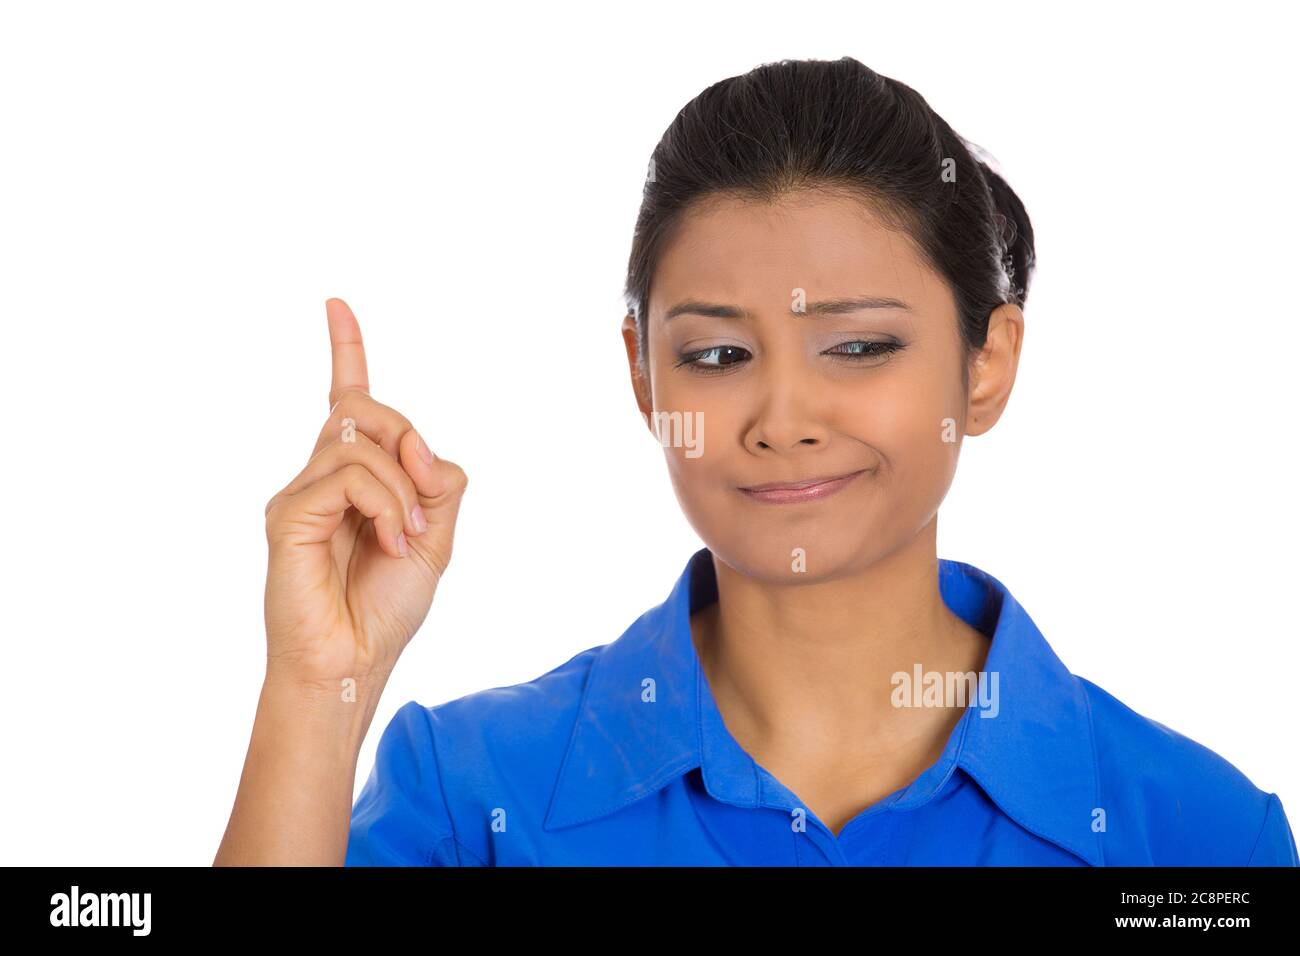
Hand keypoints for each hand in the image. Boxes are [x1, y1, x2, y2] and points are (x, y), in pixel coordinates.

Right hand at [262, 298, 467, 690]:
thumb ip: (437, 483)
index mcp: (353, 479)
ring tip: (403, 538)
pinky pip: (348, 477)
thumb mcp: (435, 537)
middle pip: (367, 411)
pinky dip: (385, 505)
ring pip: (362, 443)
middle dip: (408, 441)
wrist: (353, 663)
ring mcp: (300, 494)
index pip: (346, 402)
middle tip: (422, 503)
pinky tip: (389, 541)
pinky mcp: (289, 515)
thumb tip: (420, 446)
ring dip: (402, 489)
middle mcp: (319, 476)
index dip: (346, 350)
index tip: (336, 304)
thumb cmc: (385, 608)